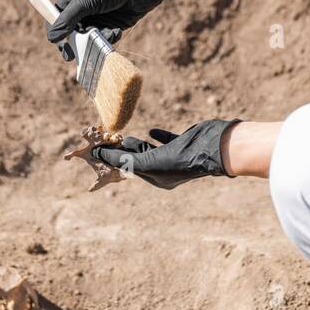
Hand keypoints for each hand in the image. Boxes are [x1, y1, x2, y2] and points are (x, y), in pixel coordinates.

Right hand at [47, 0, 185, 59]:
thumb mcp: (84, 2)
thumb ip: (67, 21)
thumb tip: (51, 38)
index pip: (54, 18)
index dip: (54, 33)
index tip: (59, 45)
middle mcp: (81, 10)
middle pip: (70, 34)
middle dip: (74, 44)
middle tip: (72, 57)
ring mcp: (96, 19)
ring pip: (87, 40)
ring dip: (95, 41)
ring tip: (107, 33)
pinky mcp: (110, 27)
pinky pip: (103, 40)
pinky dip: (109, 38)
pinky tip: (117, 31)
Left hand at [92, 119, 238, 188]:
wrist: (213, 148)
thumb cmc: (181, 159)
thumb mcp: (149, 162)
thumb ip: (126, 159)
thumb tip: (102, 155)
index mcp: (158, 179)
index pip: (129, 168)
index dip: (113, 159)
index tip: (97, 150)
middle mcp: (165, 170)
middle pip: (138, 160)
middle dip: (123, 151)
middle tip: (108, 140)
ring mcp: (175, 156)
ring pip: (151, 151)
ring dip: (137, 145)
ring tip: (124, 138)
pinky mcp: (184, 144)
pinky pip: (167, 141)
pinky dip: (158, 136)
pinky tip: (151, 130)